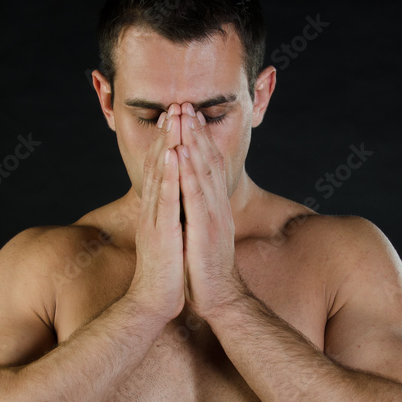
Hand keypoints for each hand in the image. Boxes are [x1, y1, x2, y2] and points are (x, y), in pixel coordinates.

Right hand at [125, 105, 184, 322]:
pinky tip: (174, 155)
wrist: (153, 303)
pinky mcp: (161, 233)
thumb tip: (176, 203)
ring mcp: (154, 220)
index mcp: (156, 212)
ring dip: (167, 146)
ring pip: (161, 176)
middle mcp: (152, 211)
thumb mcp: (169, 238)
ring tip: (173, 119)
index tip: (173, 118)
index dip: (166, 143)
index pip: (161, 171)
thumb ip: (169, 218)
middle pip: (159, 167)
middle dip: (166, 135)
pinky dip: (170, 175)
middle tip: (173, 106)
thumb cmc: (166, 273)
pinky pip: (167, 200)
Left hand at [176, 102, 246, 318]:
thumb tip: (188, 198)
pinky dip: (189, 173)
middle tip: (186, 104)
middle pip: (207, 162)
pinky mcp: (205, 230)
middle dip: (195, 132)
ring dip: (193, 144)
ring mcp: (213, 216)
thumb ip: (198, 214)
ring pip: (203, 173)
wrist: (219, 297)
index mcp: (213, 207)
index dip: (198, 139)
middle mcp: (216, 206)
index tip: (189, 116)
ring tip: (184, 119)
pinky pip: (196, 196)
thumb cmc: (205, 269)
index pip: (207, 166)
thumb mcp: (201, 234)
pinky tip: (182, 154)